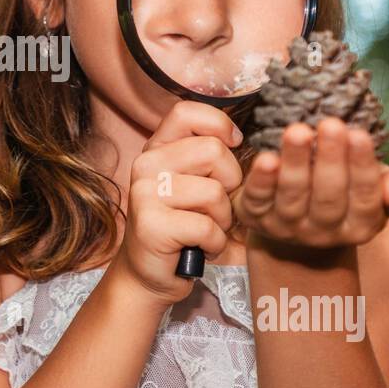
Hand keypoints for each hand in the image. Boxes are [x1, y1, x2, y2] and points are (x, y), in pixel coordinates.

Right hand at [115, 101, 243, 306]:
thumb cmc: (183, 227)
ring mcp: (145, 194)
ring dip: (223, 220)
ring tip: (207, 230)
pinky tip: (201, 248)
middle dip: (230, 184)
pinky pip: (207, 227)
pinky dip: (215, 243)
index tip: (232, 145)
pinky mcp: (151, 225)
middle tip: (216, 207)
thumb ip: (209, 157)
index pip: (187, 112)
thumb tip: (244, 136)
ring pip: (215, 193)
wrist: (150, 275)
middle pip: (213, 151)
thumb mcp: (194, 184)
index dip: (218, 125)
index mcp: (157, 148)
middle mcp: (146, 164)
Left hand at [232, 118, 388, 251]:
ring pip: (293, 197)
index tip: (360, 134)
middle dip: (330, 160)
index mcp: (358, 227)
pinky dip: (262, 179)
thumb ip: (388, 188)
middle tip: (331, 124)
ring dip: (295, 163)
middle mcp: (323, 233)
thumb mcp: (368, 192)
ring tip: (298, 131)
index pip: (365, 199)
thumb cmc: (340, 193)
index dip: (362, 167)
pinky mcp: (255, 218)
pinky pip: (258, 199)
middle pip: (329, 198)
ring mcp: (287, 228)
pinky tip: (266, 157)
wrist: (292, 220)